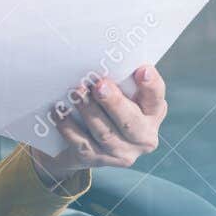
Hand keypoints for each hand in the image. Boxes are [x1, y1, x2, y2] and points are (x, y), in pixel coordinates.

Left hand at [30, 65, 167, 184]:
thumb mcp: (121, 91)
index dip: (151, 85)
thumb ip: (120, 78)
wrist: (87, 141)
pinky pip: (82, 144)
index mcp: (152, 113)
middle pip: (130, 121)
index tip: (142, 70)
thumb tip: (103, 55)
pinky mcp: (98, 161)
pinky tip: (59, 112)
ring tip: (75, 94)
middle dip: (114, 103)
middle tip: (99, 85)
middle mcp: (143, 137)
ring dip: (88, 111)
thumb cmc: (107, 104)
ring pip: (105, 134)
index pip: (156, 97)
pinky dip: (68, 127)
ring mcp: (122, 153)